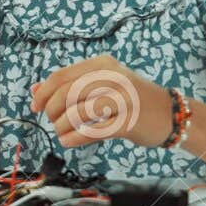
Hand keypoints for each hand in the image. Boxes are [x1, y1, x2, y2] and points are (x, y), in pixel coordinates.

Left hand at [30, 54, 172, 148]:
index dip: (43, 93)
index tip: (35, 107)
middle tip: (51, 121)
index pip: (61, 76)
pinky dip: (74, 138)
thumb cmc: (130, 98)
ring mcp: (123, 99)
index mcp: (103, 64)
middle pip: (67, 93)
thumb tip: (34, 90)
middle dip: (52, 111)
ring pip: (78, 112)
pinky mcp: (129, 122)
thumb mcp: (102, 84)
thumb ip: (70, 85)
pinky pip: (93, 131)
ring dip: (62, 126)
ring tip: (61, 132)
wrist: (171, 114)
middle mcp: (113, 77)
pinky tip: (68, 141)